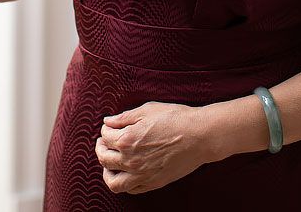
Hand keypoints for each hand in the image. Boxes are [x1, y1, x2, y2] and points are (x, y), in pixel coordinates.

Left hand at [95, 102, 214, 193]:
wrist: (200, 136)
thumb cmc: (176, 118)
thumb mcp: (148, 110)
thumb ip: (124, 117)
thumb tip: (108, 122)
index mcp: (127, 140)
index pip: (105, 136)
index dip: (105, 129)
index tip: (109, 126)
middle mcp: (131, 160)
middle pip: (104, 159)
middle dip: (100, 148)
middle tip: (103, 142)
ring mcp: (141, 175)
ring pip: (113, 182)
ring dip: (106, 172)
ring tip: (109, 163)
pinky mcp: (153, 183)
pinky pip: (131, 189)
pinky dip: (124, 182)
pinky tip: (126, 173)